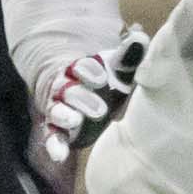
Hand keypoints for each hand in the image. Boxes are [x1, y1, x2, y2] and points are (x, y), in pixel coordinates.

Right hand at [36, 26, 149, 161]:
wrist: (86, 92)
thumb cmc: (106, 79)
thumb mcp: (117, 67)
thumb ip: (128, 56)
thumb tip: (140, 38)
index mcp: (81, 69)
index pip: (81, 67)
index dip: (88, 70)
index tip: (101, 76)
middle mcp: (66, 88)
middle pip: (68, 89)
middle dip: (80, 97)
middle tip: (99, 108)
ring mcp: (59, 109)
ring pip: (56, 111)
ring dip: (63, 116)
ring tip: (74, 121)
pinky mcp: (58, 130)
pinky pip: (52, 137)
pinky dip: (54, 145)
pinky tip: (59, 155)